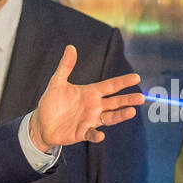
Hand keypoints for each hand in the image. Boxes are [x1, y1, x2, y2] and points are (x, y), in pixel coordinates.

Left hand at [30, 45, 144, 148]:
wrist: (41, 123)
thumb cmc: (51, 102)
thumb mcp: (57, 83)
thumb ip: (65, 66)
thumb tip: (70, 47)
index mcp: (90, 93)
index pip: (110, 86)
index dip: (123, 82)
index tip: (136, 77)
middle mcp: (94, 106)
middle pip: (115, 102)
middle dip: (128, 100)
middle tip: (141, 98)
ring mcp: (90, 120)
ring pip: (109, 118)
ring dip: (120, 115)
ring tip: (131, 112)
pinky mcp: (82, 133)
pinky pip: (92, 134)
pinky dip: (96, 135)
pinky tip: (101, 135)